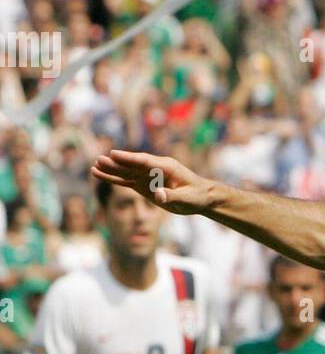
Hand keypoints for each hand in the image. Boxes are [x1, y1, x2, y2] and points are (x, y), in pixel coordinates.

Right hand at [89, 150, 214, 214]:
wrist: (201, 197)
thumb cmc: (197, 196)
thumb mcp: (187, 199)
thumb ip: (172, 196)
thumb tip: (158, 195)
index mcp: (166, 167)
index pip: (144, 161)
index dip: (129, 159)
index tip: (114, 155)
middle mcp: (154, 169)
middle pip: (132, 165)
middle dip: (116, 164)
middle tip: (99, 160)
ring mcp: (148, 176)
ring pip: (126, 172)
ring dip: (111, 171)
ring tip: (94, 168)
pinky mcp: (144, 185)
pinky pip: (127, 181)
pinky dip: (114, 179)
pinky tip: (100, 175)